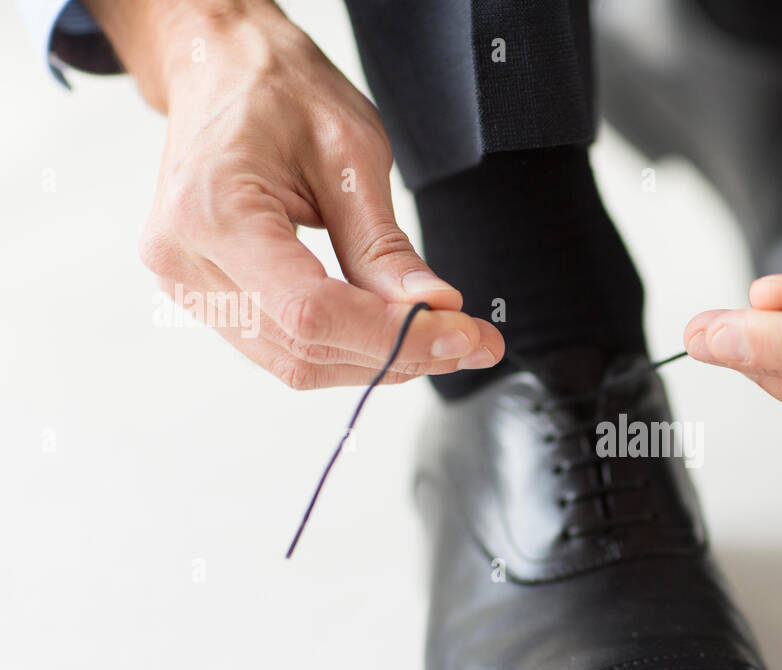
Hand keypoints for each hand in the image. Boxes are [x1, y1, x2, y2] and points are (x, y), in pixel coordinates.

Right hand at [88, 0, 502, 387]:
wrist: (219, 69)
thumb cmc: (275, 91)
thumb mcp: (349, 152)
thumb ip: (385, 245)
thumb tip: (434, 307)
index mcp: (211, 213)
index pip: (311, 311)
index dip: (393, 336)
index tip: (460, 335)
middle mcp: (185, 261)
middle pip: (306, 347)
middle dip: (399, 353)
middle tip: (470, 342)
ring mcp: (189, 286)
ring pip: (298, 362)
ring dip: (378, 361)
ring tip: (443, 340)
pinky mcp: (208, 300)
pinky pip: (284, 347)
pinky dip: (347, 349)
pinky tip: (394, 335)